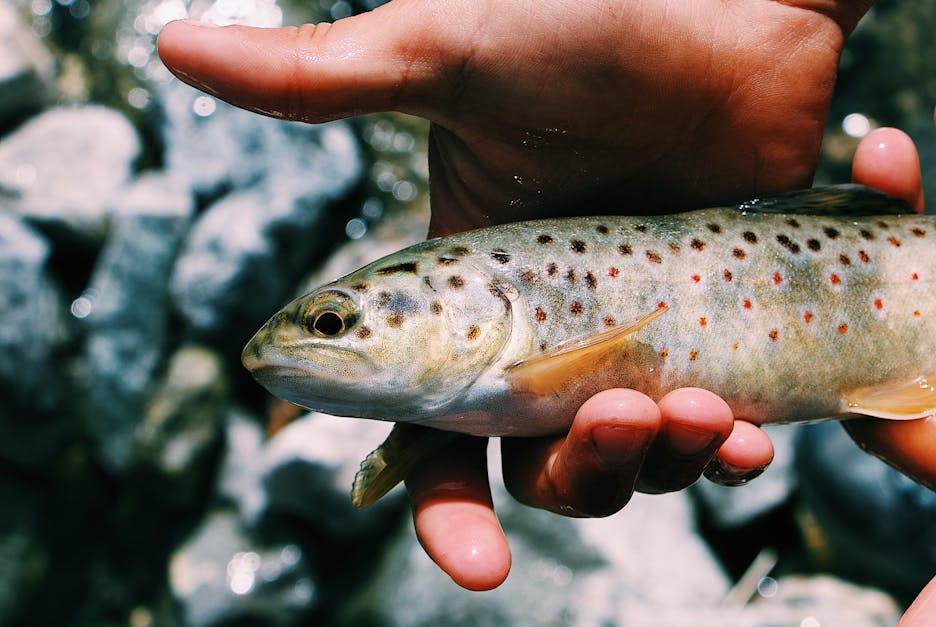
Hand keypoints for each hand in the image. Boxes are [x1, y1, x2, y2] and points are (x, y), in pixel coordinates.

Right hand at [158, 1, 872, 589]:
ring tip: (700, 414)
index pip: (438, 431)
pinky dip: (732, 447)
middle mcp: (549, 327)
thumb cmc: (587, 16)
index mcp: (470, 293)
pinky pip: (719, 423)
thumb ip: (324, 76)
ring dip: (659, 463)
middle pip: (541, 465)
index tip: (475, 563)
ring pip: (632, 456)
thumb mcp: (448, 52)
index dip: (447, 507)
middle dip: (575, 477)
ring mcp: (640, 329)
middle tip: (612, 422)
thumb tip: (167, 40)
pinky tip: (750, 433)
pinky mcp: (719, 320)